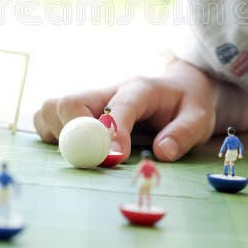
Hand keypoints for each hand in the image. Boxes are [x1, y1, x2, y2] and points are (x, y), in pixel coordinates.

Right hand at [34, 60, 247, 161]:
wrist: (178, 87)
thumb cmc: (187, 104)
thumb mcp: (199, 118)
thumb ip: (183, 134)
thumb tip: (161, 153)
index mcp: (139, 88)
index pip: (117, 105)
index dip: (111, 133)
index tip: (114, 159)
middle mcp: (107, 89)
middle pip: (69, 101)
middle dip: (75, 134)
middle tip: (96, 158)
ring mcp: (90, 98)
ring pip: (51, 108)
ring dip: (59, 136)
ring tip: (86, 153)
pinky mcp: (79, 110)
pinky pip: (47, 118)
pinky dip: (52, 136)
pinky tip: (76, 149)